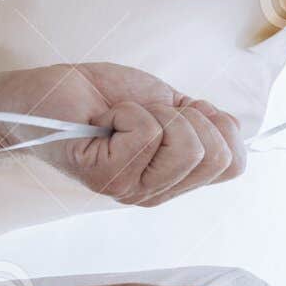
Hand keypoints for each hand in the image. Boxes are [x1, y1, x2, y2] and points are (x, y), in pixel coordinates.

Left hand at [2, 62, 245, 205]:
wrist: (50, 92)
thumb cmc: (104, 96)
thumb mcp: (171, 105)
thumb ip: (203, 123)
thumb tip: (231, 126)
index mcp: (177, 179)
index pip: (235, 166)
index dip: (221, 127)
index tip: (185, 111)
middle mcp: (157, 193)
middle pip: (217, 157)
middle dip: (189, 117)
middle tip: (149, 113)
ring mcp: (132, 190)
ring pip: (187, 148)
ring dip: (158, 114)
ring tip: (126, 116)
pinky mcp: (106, 178)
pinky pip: (147, 134)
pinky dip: (129, 111)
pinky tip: (105, 121)